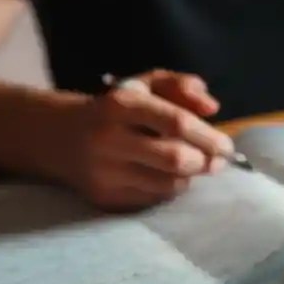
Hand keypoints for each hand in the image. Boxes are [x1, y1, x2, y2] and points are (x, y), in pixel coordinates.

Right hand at [58, 70, 235, 210]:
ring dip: (190, 177)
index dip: (209, 137)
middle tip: (216, 161)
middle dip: (204, 162)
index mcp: (121, 104)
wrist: (56, 136)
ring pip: (169, 184)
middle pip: (176, 159)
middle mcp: (109, 139)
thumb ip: (180, 87)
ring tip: (191, 166)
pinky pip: (154, 198)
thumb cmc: (114, 108)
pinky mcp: (105, 197)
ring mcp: (104, 172)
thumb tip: (212, 107)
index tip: (227, 147)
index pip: (176, 122)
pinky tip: (165, 176)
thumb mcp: (144, 85)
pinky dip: (169, 188)